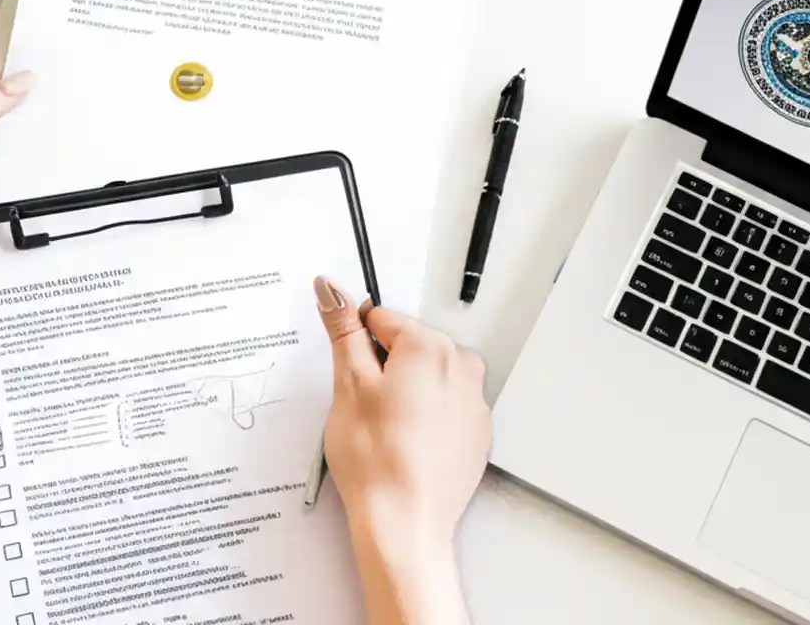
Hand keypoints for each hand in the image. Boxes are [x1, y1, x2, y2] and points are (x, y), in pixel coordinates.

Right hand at [314, 276, 489, 624]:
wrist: (406, 521)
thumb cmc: (375, 457)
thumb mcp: (348, 385)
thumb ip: (343, 329)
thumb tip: (331, 288)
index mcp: (429, 346)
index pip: (382, 319)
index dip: (358, 344)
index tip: (351, 372)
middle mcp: (462, 365)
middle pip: (411, 346)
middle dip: (385, 368)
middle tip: (365, 407)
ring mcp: (474, 400)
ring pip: (430, 377)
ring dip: (408, 392)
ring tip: (386, 430)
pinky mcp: (477, 430)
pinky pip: (447, 407)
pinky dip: (427, 417)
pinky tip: (407, 444)